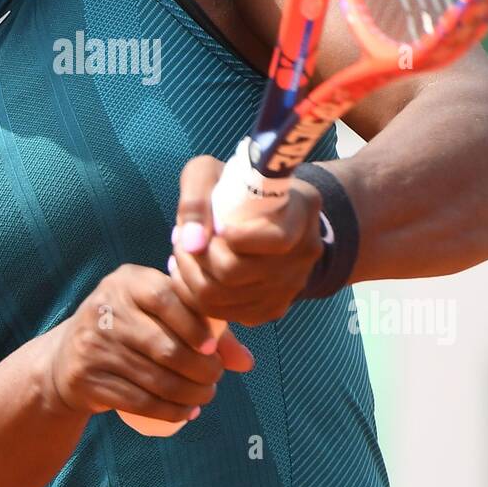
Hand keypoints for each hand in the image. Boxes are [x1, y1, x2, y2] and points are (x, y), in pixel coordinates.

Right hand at [42, 263, 251, 424]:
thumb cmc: (128, 329)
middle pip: (163, 345)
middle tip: (214, 379)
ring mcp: (93, 345)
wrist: (66, 358)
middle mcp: (105, 308)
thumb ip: (203, 328)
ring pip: (154, 378)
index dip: (193, 324)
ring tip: (205, 396)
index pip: (164, 297)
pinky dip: (168, 411)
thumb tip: (246, 362)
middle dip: (199, 369)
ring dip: (189, 394)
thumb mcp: (156, 314)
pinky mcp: (87, 379)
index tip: (211, 347)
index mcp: (126, 282)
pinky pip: (138, 401)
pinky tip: (186, 412)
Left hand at [168, 155, 323, 325]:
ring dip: (189, 276)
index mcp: (302, 211)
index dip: (233, 237)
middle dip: (196, 257)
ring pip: (222, 299)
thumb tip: (191, 243)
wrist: (263, 211)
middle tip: (182, 240)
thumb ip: (196, 199)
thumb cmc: (234, 186)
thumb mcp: (211, 172)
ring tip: (182, 254)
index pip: (275, 239)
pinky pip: (225, 314)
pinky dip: (196, 296)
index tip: (214, 224)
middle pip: (235, 273)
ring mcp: (292, 286)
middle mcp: (305, 252)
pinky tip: (191, 273)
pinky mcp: (273, 308)